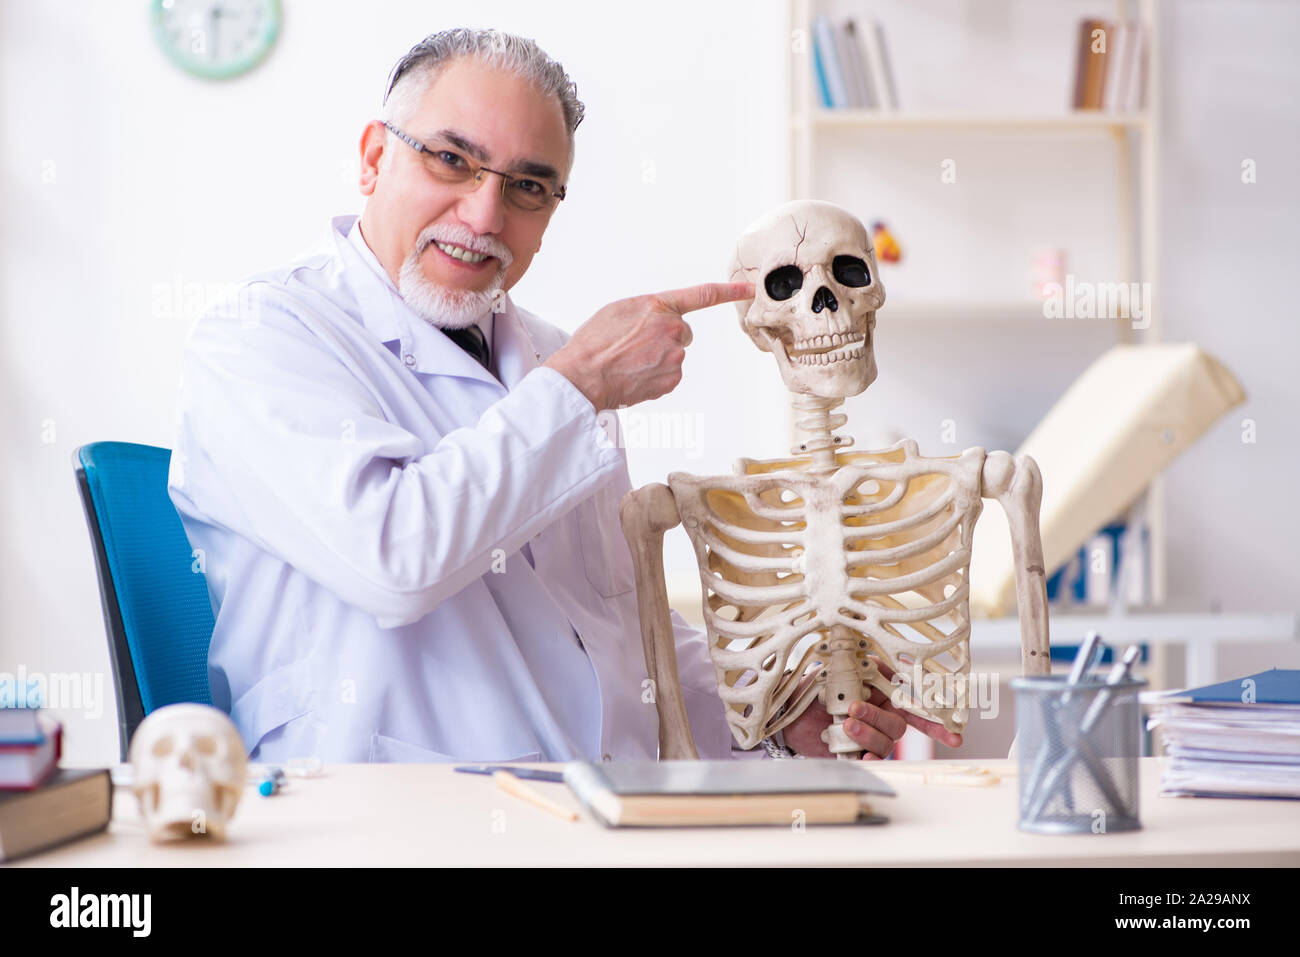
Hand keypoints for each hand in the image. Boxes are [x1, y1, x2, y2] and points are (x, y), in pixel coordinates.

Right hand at [543, 281, 753, 409]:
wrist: (583, 376)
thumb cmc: (593, 344)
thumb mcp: (618, 311)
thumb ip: (647, 311)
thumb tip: (658, 320)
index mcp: (658, 306)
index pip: (702, 295)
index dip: (730, 292)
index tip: (750, 289)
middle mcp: (672, 329)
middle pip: (682, 332)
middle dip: (665, 338)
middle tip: (635, 346)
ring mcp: (674, 356)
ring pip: (674, 355)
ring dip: (657, 359)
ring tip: (629, 362)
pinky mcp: (672, 379)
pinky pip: (669, 375)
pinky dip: (655, 376)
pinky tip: (634, 375)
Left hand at [780, 658, 962, 759]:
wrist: (786, 706)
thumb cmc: (816, 683)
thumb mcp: (841, 667)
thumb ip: (865, 664)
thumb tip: (890, 656)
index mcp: (883, 693)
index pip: (916, 707)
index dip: (936, 722)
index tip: (955, 735)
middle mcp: (879, 715)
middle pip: (897, 725)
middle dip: (878, 718)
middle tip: (854, 709)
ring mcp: (867, 735)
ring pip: (884, 743)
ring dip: (867, 733)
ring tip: (845, 724)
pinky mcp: (853, 752)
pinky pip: (869, 760)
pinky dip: (866, 758)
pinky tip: (859, 756)